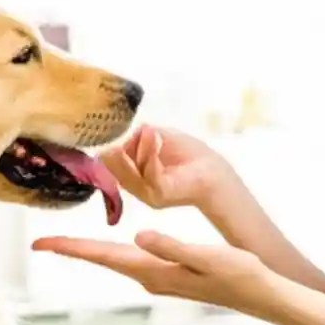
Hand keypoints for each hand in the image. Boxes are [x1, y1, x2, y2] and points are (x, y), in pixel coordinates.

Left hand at [32, 231, 280, 317]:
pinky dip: (112, 251)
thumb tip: (137, 236)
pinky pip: (131, 261)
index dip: (72, 248)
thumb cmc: (237, 273)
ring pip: (115, 261)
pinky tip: (110, 244)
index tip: (42, 243)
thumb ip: (171, 247)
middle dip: (73, 249)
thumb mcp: (204, 256)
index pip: (104, 256)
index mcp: (155, 271)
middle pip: (102, 259)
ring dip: (91, 250)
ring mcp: (158, 279)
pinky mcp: (168, 274)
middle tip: (42, 241)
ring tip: (65, 241)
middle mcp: (151, 278)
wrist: (259, 294)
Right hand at [100, 124, 238, 210]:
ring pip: (130, 170)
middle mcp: (136, 187)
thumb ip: (140, 136)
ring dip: (140, 146)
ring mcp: (147, 193)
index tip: (120, 131)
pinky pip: (148, 173)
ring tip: (150, 131)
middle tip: (135, 130)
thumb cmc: (189, 154)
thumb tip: (123, 133)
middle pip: (114, 168)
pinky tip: (155, 137)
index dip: (112, 146)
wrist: (214, 170)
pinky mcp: (160, 194)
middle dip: (121, 147)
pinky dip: (150, 152)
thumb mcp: (159, 137)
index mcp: (133, 175)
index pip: (110, 163)